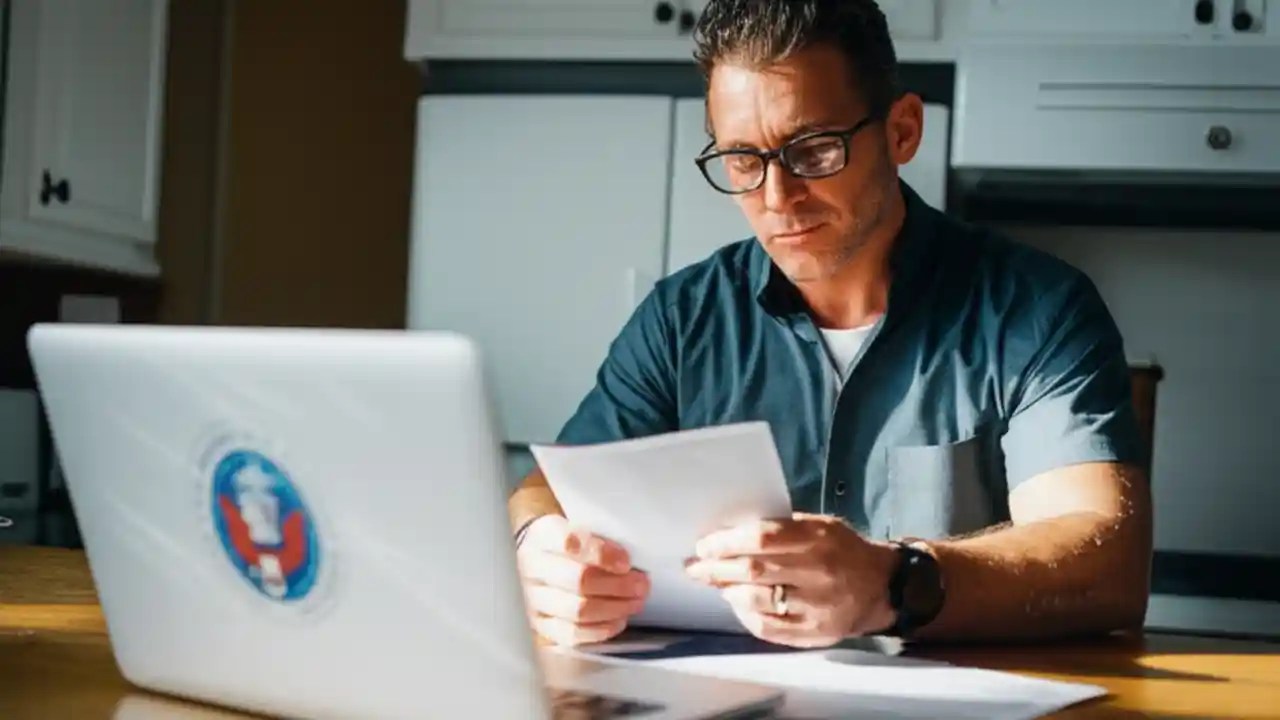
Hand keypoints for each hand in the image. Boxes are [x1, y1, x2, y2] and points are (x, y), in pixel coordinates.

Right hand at [516, 515, 649, 645]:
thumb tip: (632, 560)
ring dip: (615, 608)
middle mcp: (534, 569)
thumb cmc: (567, 544)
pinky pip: (573, 635)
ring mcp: (534, 600)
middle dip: (618, 586)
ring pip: (578, 611)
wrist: (538, 558)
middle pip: (578, 581)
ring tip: (636, 602)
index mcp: (545, 536)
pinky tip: (618, 620)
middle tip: (641, 585)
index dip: (601, 554)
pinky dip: (601, 629)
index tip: (626, 562)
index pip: (571, 543)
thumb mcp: (580, 525)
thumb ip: (603, 539)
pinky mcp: (541, 626)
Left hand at [684, 513, 897, 647]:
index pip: (762, 538)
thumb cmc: (843, 549)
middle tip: (695, 567)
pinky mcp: (814, 633)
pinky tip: (737, 604)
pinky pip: (768, 628)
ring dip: (728, 591)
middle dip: (716, 568)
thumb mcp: (820, 526)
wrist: (882, 587)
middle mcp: (818, 573)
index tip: (704, 545)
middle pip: (753, 571)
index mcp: (818, 539)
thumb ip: (781, 529)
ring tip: (716, 583)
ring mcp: (816, 607)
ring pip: (756, 602)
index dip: (727, 542)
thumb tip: (731, 535)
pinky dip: (745, 616)